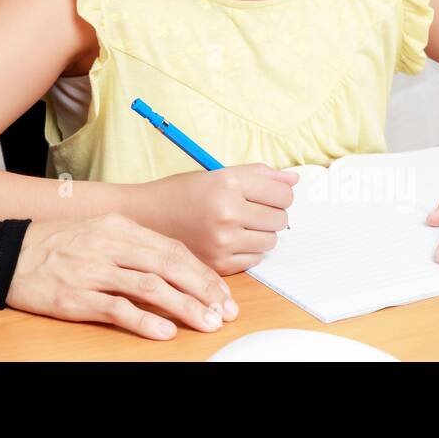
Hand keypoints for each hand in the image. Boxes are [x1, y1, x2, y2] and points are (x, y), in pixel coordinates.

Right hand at [5, 212, 238, 339]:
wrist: (7, 253)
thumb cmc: (54, 243)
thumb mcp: (97, 231)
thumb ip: (133, 245)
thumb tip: (175, 266)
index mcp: (117, 226)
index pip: (171, 248)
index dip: (201, 272)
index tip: (222, 292)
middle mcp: (108, 245)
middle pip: (168, 265)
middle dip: (202, 289)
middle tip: (224, 311)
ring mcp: (92, 270)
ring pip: (149, 287)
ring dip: (183, 307)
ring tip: (204, 322)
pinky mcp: (76, 296)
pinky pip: (117, 309)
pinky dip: (144, 321)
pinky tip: (164, 332)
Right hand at [141, 164, 298, 273]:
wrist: (145, 217)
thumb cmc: (181, 192)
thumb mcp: (217, 174)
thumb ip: (259, 175)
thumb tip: (294, 179)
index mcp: (227, 183)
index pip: (282, 193)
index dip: (280, 194)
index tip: (270, 195)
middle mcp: (227, 212)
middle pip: (280, 218)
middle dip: (271, 214)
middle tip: (251, 210)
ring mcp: (223, 241)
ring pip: (271, 241)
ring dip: (261, 233)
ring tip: (239, 225)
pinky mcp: (219, 263)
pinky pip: (255, 259)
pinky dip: (248, 250)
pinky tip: (229, 240)